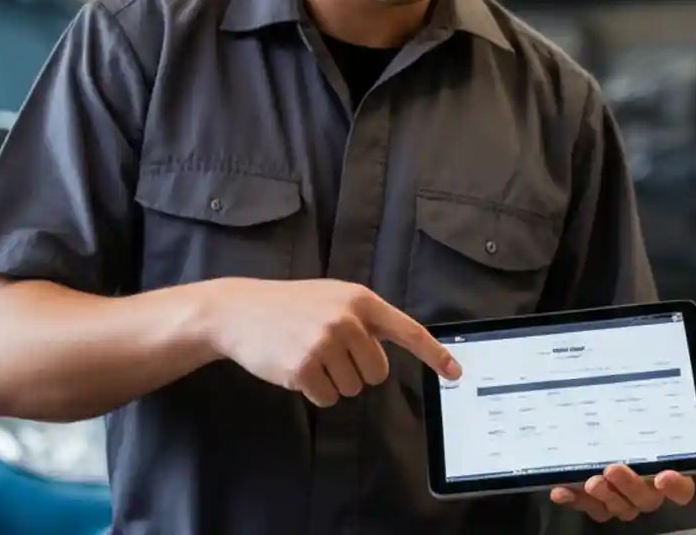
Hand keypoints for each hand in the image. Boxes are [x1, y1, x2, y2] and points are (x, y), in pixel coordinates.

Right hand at [204, 278, 460, 406]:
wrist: (239, 311)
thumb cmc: (293, 306)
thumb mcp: (334, 298)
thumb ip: (367, 318)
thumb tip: (404, 341)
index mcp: (361, 300)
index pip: (410, 331)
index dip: (435, 355)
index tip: (456, 373)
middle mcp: (348, 320)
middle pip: (377, 373)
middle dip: (356, 371)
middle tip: (328, 352)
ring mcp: (325, 344)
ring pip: (353, 388)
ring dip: (333, 380)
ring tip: (308, 353)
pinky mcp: (303, 368)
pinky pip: (327, 398)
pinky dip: (314, 391)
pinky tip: (295, 367)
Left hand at [550, 402, 695, 521]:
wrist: (609, 403)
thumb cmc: (655, 412)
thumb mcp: (685, 406)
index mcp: (670, 471)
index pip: (681, 489)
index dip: (675, 485)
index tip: (664, 474)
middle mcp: (646, 487)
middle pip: (644, 499)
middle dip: (630, 486)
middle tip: (615, 468)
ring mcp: (618, 493)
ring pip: (615, 506)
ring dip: (603, 496)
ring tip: (591, 478)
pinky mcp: (592, 494)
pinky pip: (585, 504)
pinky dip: (573, 497)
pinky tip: (561, 487)